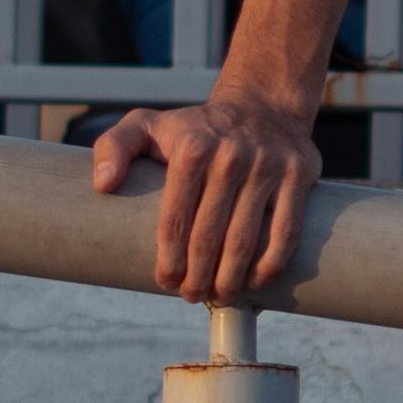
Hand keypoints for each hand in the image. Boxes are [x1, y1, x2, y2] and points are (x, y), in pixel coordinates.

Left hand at [95, 71, 324, 300]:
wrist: (263, 105)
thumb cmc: (197, 127)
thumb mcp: (147, 124)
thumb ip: (113, 147)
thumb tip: (103, 185)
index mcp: (191, 149)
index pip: (174, 219)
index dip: (169, 259)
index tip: (166, 281)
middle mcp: (230, 157)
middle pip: (209, 237)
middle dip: (198, 277)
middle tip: (191, 295)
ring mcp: (267, 167)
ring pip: (246, 240)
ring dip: (230, 279)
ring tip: (219, 297)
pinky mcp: (298, 176)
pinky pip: (286, 231)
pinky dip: (271, 264)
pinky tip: (255, 281)